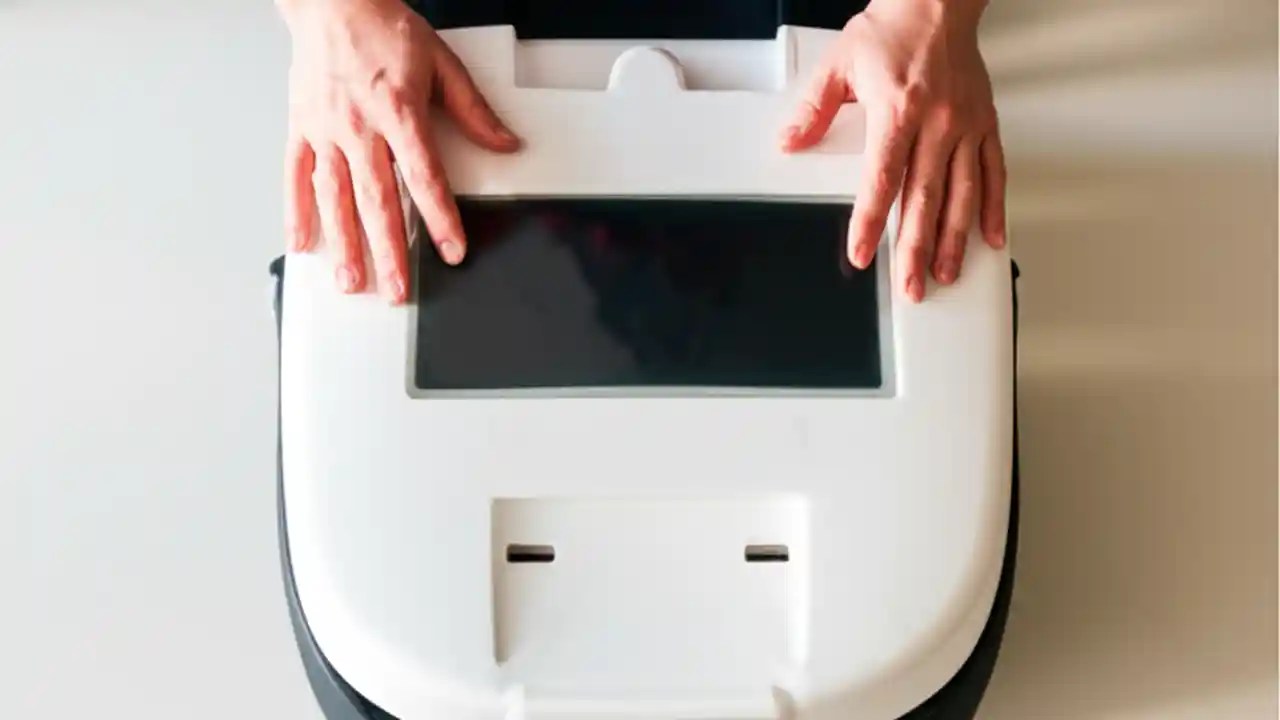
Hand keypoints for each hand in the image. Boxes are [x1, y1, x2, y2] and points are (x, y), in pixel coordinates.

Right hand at [279, 0, 519, 302]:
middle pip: (378, 200)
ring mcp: (325, 130)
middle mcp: (359, 126)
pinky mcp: (300, 128)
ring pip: (335, 197)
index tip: (452, 250)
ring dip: (343, 243)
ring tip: (351, 280)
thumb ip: (474, 111)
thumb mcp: (442, 64)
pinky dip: (297, 212)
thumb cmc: (384, 29)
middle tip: (397, 289)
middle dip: (388, 250)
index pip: (424, 176)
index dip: (440, 218)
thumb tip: (506, 144)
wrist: (334, 0)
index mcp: (399, 111)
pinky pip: (296, 177)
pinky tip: (303, 244)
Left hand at [781, 0, 1006, 301]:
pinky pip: (994, 171)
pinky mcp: (985, 123)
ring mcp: (965, 125)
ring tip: (947, 273)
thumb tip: (790, 142)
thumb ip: (813, 109)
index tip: (862, 254)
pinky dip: (993, 207)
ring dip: (954, 239)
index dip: (871, 222)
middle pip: (924, 198)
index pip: (882, 179)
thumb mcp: (839, 65)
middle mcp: (936, 122)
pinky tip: (990, 237)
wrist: (936, 2)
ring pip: (962, 193)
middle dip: (916, 249)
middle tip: (912, 287)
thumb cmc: (892, 30)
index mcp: (897, 110)